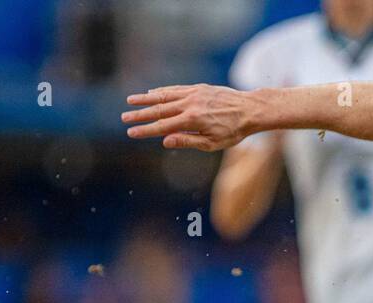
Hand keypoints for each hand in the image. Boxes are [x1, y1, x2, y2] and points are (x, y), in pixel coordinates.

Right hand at [123, 84, 259, 150]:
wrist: (249, 109)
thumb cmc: (233, 131)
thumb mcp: (212, 143)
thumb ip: (187, 141)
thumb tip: (165, 141)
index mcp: (191, 121)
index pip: (162, 127)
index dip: (145, 130)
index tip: (130, 132)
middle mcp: (189, 105)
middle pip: (158, 110)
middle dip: (139, 115)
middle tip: (123, 118)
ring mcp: (193, 94)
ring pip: (164, 96)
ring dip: (146, 99)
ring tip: (130, 101)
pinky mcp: (198, 88)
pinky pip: (176, 89)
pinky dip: (162, 91)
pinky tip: (152, 93)